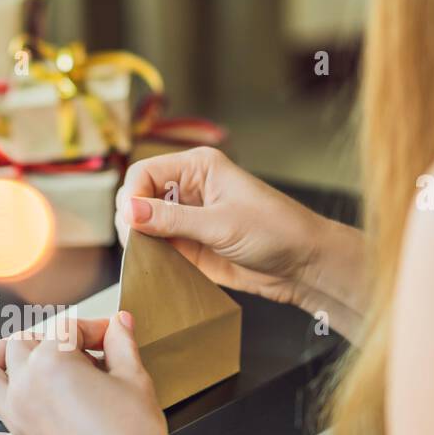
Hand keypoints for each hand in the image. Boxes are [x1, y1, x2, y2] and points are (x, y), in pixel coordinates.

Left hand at [0, 313, 181, 434]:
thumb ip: (121, 344)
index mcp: (52, 364)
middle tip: (79, 351)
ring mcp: (18, 421)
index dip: (93, 328)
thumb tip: (119, 324)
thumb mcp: (135, 380)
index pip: (68, 329)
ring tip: (8, 356)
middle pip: (23, 346)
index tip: (110, 337)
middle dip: (49, 341)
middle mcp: (26, 389)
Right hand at [115, 146, 348, 315]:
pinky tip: (158, 268)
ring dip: (141, 242)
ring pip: (144, 225)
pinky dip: (152, 258)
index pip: (144, 172)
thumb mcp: (221, 224)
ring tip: (150, 258)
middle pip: (138, 197)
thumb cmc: (277, 231)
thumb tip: (130, 211)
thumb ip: (172, 219)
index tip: (131, 223)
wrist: (303, 264)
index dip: (132, 196)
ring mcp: (188, 218)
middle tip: (140, 244)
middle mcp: (188, 189)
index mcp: (197, 167)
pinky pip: (159, 248)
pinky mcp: (190, 244)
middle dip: (133, 220)